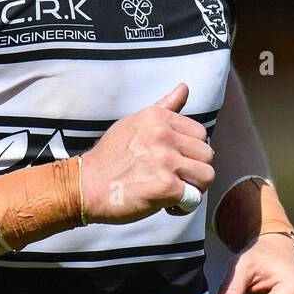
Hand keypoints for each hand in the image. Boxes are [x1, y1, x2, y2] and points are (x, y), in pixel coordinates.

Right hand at [79, 83, 213, 223]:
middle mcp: (162, 135)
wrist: (86, 186)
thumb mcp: (135, 123)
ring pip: (206, 176)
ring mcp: (164, 160)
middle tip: (174, 179)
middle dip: (194, 170)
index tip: (173, 161)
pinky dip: (182, 206)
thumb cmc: (110, 157)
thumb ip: (164, 107)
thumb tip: (184, 88)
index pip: (200, 133)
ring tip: (174, 191)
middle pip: (207, 154)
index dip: (190, 151)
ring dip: (193, 188)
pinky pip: (194, 198)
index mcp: (157, 117)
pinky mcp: (165, 186)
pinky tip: (166, 204)